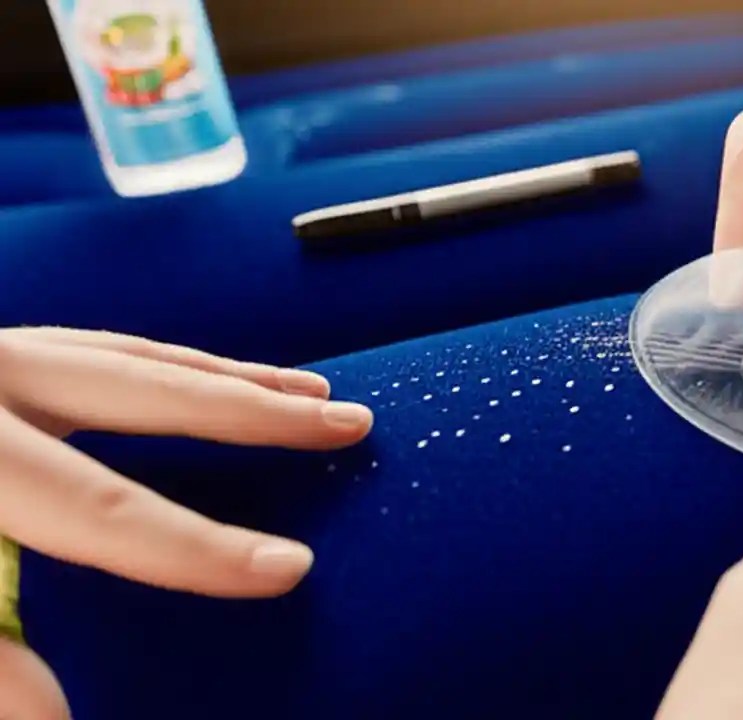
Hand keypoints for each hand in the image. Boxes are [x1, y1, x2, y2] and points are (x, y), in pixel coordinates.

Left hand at [0, 327, 372, 718]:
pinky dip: (177, 364)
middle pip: (150, 392)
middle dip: (262, 412)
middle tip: (352, 423)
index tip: (291, 567)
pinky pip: (110, 347)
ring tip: (312, 390)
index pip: (103, 510)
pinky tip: (214, 376)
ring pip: (139, 356)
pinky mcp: (2, 350)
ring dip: (235, 374)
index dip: (201, 547)